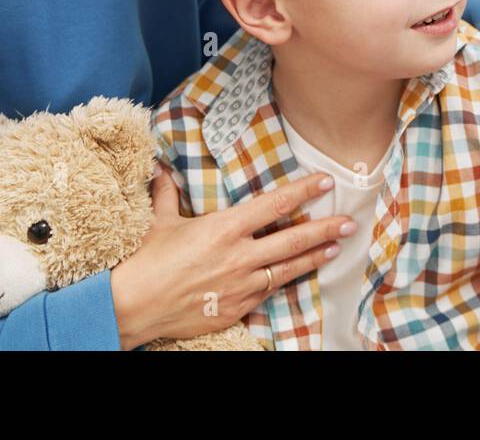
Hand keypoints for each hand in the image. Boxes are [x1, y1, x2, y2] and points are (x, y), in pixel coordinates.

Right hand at [110, 169, 354, 349]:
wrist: (130, 305)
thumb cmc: (143, 260)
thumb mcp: (159, 222)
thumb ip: (166, 194)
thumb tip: (160, 171)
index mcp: (224, 227)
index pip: (274, 205)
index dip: (303, 192)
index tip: (325, 182)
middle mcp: (239, 255)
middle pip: (293, 239)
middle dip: (325, 229)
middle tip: (349, 222)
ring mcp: (240, 285)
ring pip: (288, 269)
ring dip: (315, 257)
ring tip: (336, 248)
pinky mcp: (236, 308)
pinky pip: (267, 292)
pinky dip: (285, 282)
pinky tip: (298, 276)